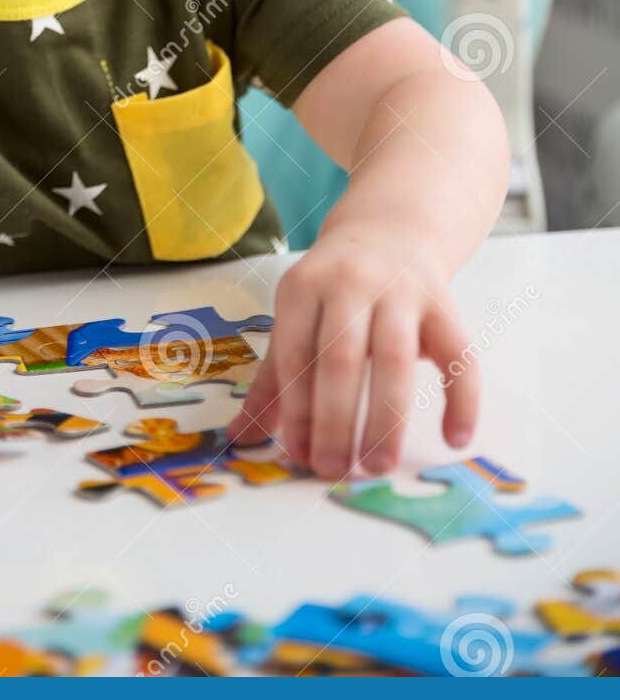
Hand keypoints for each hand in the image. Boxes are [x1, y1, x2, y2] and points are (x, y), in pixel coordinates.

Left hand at [226, 228, 477, 478]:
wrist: (390, 229)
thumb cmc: (333, 290)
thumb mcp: (296, 318)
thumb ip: (274, 379)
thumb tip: (238, 437)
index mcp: (303, 287)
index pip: (295, 355)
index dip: (296, 410)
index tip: (299, 456)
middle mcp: (350, 283)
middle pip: (341, 359)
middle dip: (335, 421)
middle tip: (333, 470)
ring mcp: (400, 291)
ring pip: (395, 360)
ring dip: (386, 420)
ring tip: (378, 466)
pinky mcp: (444, 304)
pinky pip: (459, 356)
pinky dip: (461, 400)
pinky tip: (455, 440)